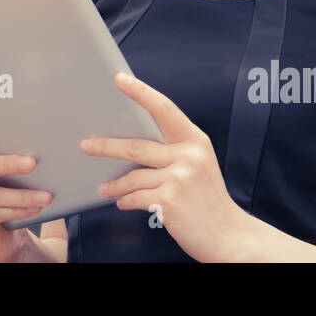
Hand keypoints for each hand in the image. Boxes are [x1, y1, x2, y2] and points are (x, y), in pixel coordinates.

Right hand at [0, 105, 52, 262]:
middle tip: (32, 163)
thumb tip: (30, 136)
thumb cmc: (4, 201)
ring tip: (45, 195)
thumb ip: (1, 156)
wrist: (3, 243)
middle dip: (5, 163)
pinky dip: (17, 210)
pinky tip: (35, 208)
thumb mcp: (0, 177)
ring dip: (21, 195)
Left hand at [81, 72, 256, 261]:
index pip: (163, 108)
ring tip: (104, 188)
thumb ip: (174, 151)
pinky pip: (135, 197)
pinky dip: (125, 201)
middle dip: (105, 146)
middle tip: (86, 145)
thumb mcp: (199, 164)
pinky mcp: (169, 201)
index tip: (119, 79)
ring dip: (114, 184)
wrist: (229, 235)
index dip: (140, 92)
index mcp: (194, 140)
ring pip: (132, 176)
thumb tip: (133, 145)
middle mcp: (188, 155)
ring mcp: (178, 178)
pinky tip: (122, 203)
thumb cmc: (208, 200)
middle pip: (136, 145)